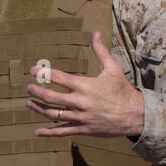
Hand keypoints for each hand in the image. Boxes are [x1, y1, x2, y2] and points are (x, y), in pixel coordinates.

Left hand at [25, 32, 144, 137]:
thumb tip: (95, 33)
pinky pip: (62, 132)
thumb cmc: (123, 90)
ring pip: (52, 114)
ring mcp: (81, 117)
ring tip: (29, 103)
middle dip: (35, 91)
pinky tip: (37, 131)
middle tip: (28, 88)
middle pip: (49, 97)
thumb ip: (100, 51)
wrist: (137, 115)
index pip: (57, 77)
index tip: (32, 70)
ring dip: (38, 109)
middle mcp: (80, 102)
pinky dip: (49, 132)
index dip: (41, 72)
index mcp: (84, 86)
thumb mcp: (113, 69)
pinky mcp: (83, 129)